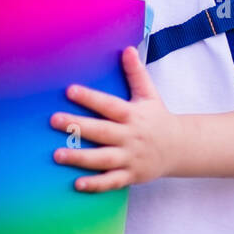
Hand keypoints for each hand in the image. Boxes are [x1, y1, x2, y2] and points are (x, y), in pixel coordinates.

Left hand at [49, 46, 182, 192]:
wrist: (179, 147)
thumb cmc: (157, 118)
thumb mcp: (149, 94)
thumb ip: (136, 73)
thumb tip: (128, 49)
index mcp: (133, 114)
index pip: (109, 105)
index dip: (90, 97)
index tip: (69, 89)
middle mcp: (130, 136)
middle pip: (102, 131)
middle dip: (78, 126)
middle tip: (54, 120)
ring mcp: (130, 157)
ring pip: (103, 159)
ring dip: (80, 158)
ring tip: (57, 154)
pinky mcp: (131, 175)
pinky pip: (112, 181)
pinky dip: (96, 184)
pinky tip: (77, 184)